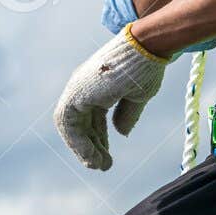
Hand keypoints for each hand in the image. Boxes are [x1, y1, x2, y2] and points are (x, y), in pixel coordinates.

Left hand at [53, 25, 170, 170]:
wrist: (146, 48)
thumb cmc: (145, 68)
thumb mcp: (136, 96)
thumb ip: (125, 114)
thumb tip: (120, 133)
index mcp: (95, 86)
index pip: (91, 117)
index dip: (98, 138)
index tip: (107, 155)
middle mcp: (83, 88)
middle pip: (81, 124)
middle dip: (91, 146)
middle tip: (102, 165)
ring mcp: (77, 90)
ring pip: (71, 127)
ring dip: (83, 149)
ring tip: (98, 166)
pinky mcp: (76, 95)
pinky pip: (69, 125)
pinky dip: (78, 143)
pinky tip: (91, 158)